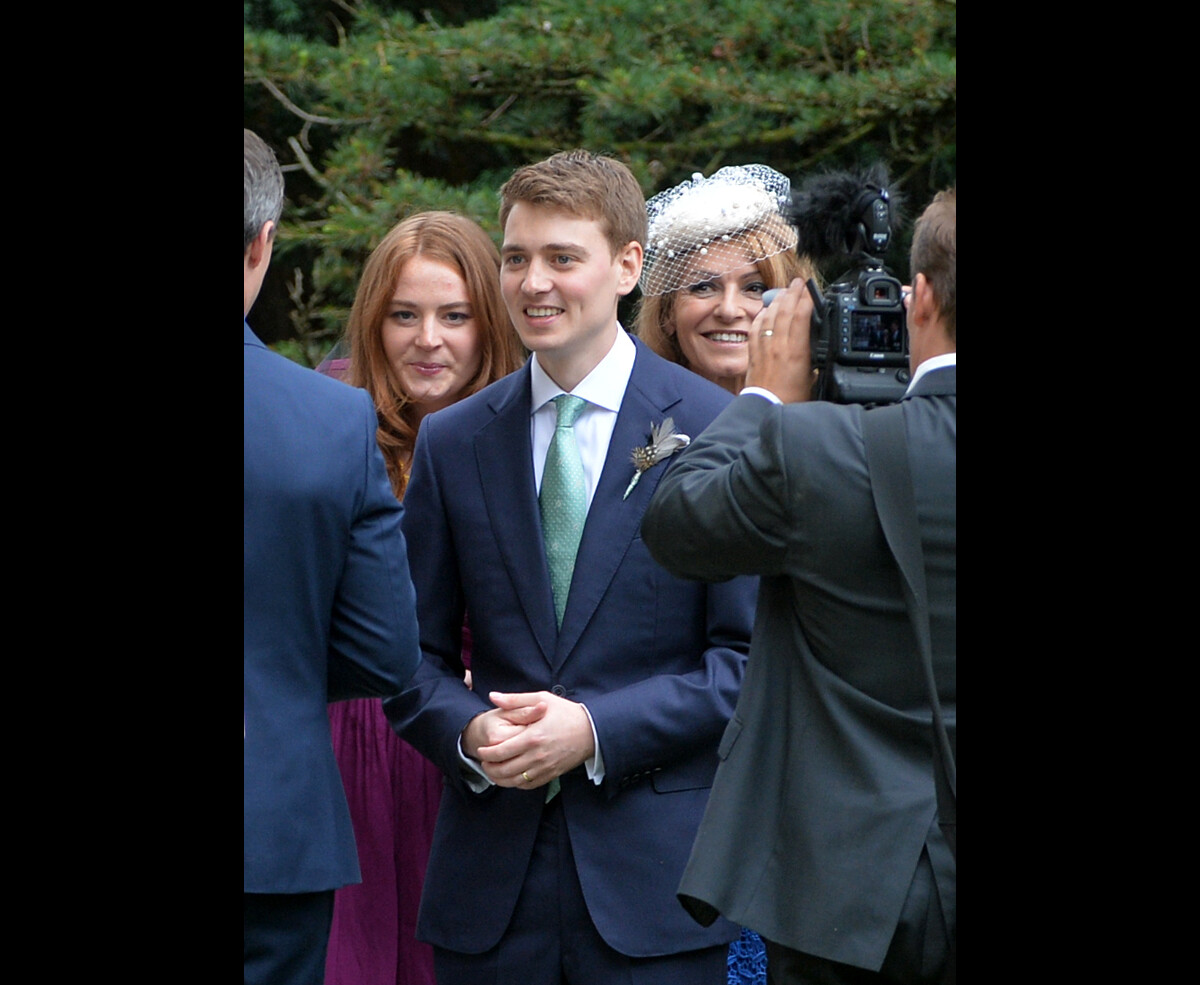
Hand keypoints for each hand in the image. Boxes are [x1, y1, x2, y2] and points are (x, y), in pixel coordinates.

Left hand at [472, 690, 594, 788]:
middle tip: (483, 762)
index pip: (500, 751)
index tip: (480, 750)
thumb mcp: (541, 699)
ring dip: (499, 778)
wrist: (592, 730)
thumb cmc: (566, 713)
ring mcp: (545, 767)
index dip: (486, 754)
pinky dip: (515, 784)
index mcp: (532, 737)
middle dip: (489, 767)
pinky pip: (528, 785)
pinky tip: (510, 776)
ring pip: (514, 781)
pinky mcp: (551, 774)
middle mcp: (537, 755)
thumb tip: (493, 697)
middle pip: (504, 769)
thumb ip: (515, 700)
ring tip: (492, 770)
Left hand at [745, 277, 814, 404]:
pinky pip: (756, 328)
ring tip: (784, 291)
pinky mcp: (753, 354)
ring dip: (777, 301)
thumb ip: (816, 361)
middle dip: (792, 293)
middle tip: (798, 281)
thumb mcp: (814, 379)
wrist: (766, 411)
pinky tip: (764, 312)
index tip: (811, 288)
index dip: (806, 299)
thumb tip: (821, 350)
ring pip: (769, 317)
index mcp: (796, 352)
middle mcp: (778, 346)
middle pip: (784, 311)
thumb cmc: (791, 400)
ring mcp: (764, 348)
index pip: (801, 316)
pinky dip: (761, 317)